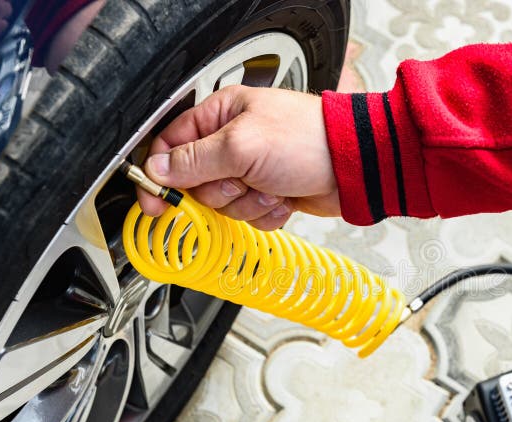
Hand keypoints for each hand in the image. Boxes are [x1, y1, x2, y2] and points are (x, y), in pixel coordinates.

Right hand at [137, 85, 339, 230]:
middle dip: (221, 191)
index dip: (161, 175)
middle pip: (197, 183)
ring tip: (272, 186)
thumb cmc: (308, 139)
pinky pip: (250, 215)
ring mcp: (252, 169)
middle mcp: (233, 141)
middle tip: (242, 181)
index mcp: (220, 115)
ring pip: (224, 204)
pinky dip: (267, 213)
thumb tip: (157, 169)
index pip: (171, 146)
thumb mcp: (242, 145)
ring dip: (249, 203)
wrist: (355, 165)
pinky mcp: (270, 192)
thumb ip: (194, 159)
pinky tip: (284, 197)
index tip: (156, 200)